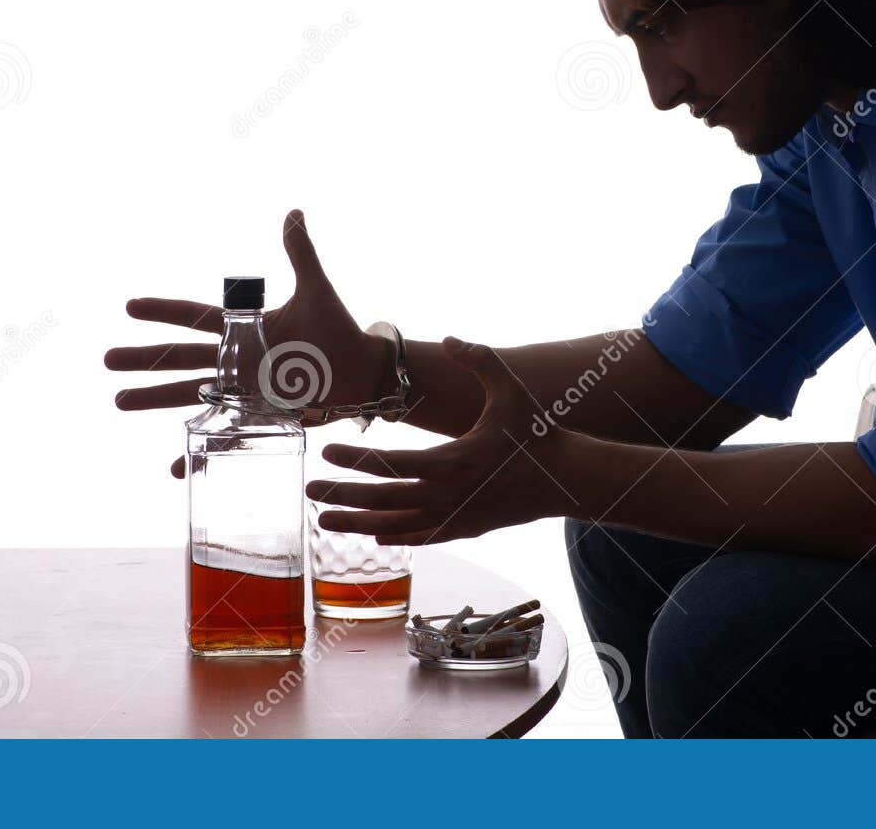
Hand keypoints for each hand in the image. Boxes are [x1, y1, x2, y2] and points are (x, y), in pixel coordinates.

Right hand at [105, 209, 390, 477]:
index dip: (163, 311)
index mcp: (246, 329)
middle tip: (107, 360)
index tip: (129, 306)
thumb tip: (293, 212)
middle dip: (144, 359)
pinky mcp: (259, 415)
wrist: (365, 372)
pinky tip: (177, 466)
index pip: (195, 317)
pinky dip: (200, 450)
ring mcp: (244, 390)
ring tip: (120, 402)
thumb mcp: (316, 290)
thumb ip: (301, 253)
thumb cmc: (340, 330)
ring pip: (190, 395)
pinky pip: (224, 435)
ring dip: (155, 399)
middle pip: (181, 359)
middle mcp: (237, 361)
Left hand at [305, 337, 579, 543]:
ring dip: (358, 524)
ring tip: (324, 523)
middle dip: (343, 496)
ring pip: (397, 525)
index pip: (392, 463)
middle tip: (309, 491)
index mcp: (454, 461)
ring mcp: (457, 517)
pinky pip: (422, 536)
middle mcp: (450, 495)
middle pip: (384, 500)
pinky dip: (396, 536)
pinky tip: (373, 536)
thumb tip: (450, 338)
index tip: (326, 451)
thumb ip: (480, 360)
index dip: (357, 458)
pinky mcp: (466, 529)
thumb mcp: (510, 390)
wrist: (566, 480)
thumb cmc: (536, 433)